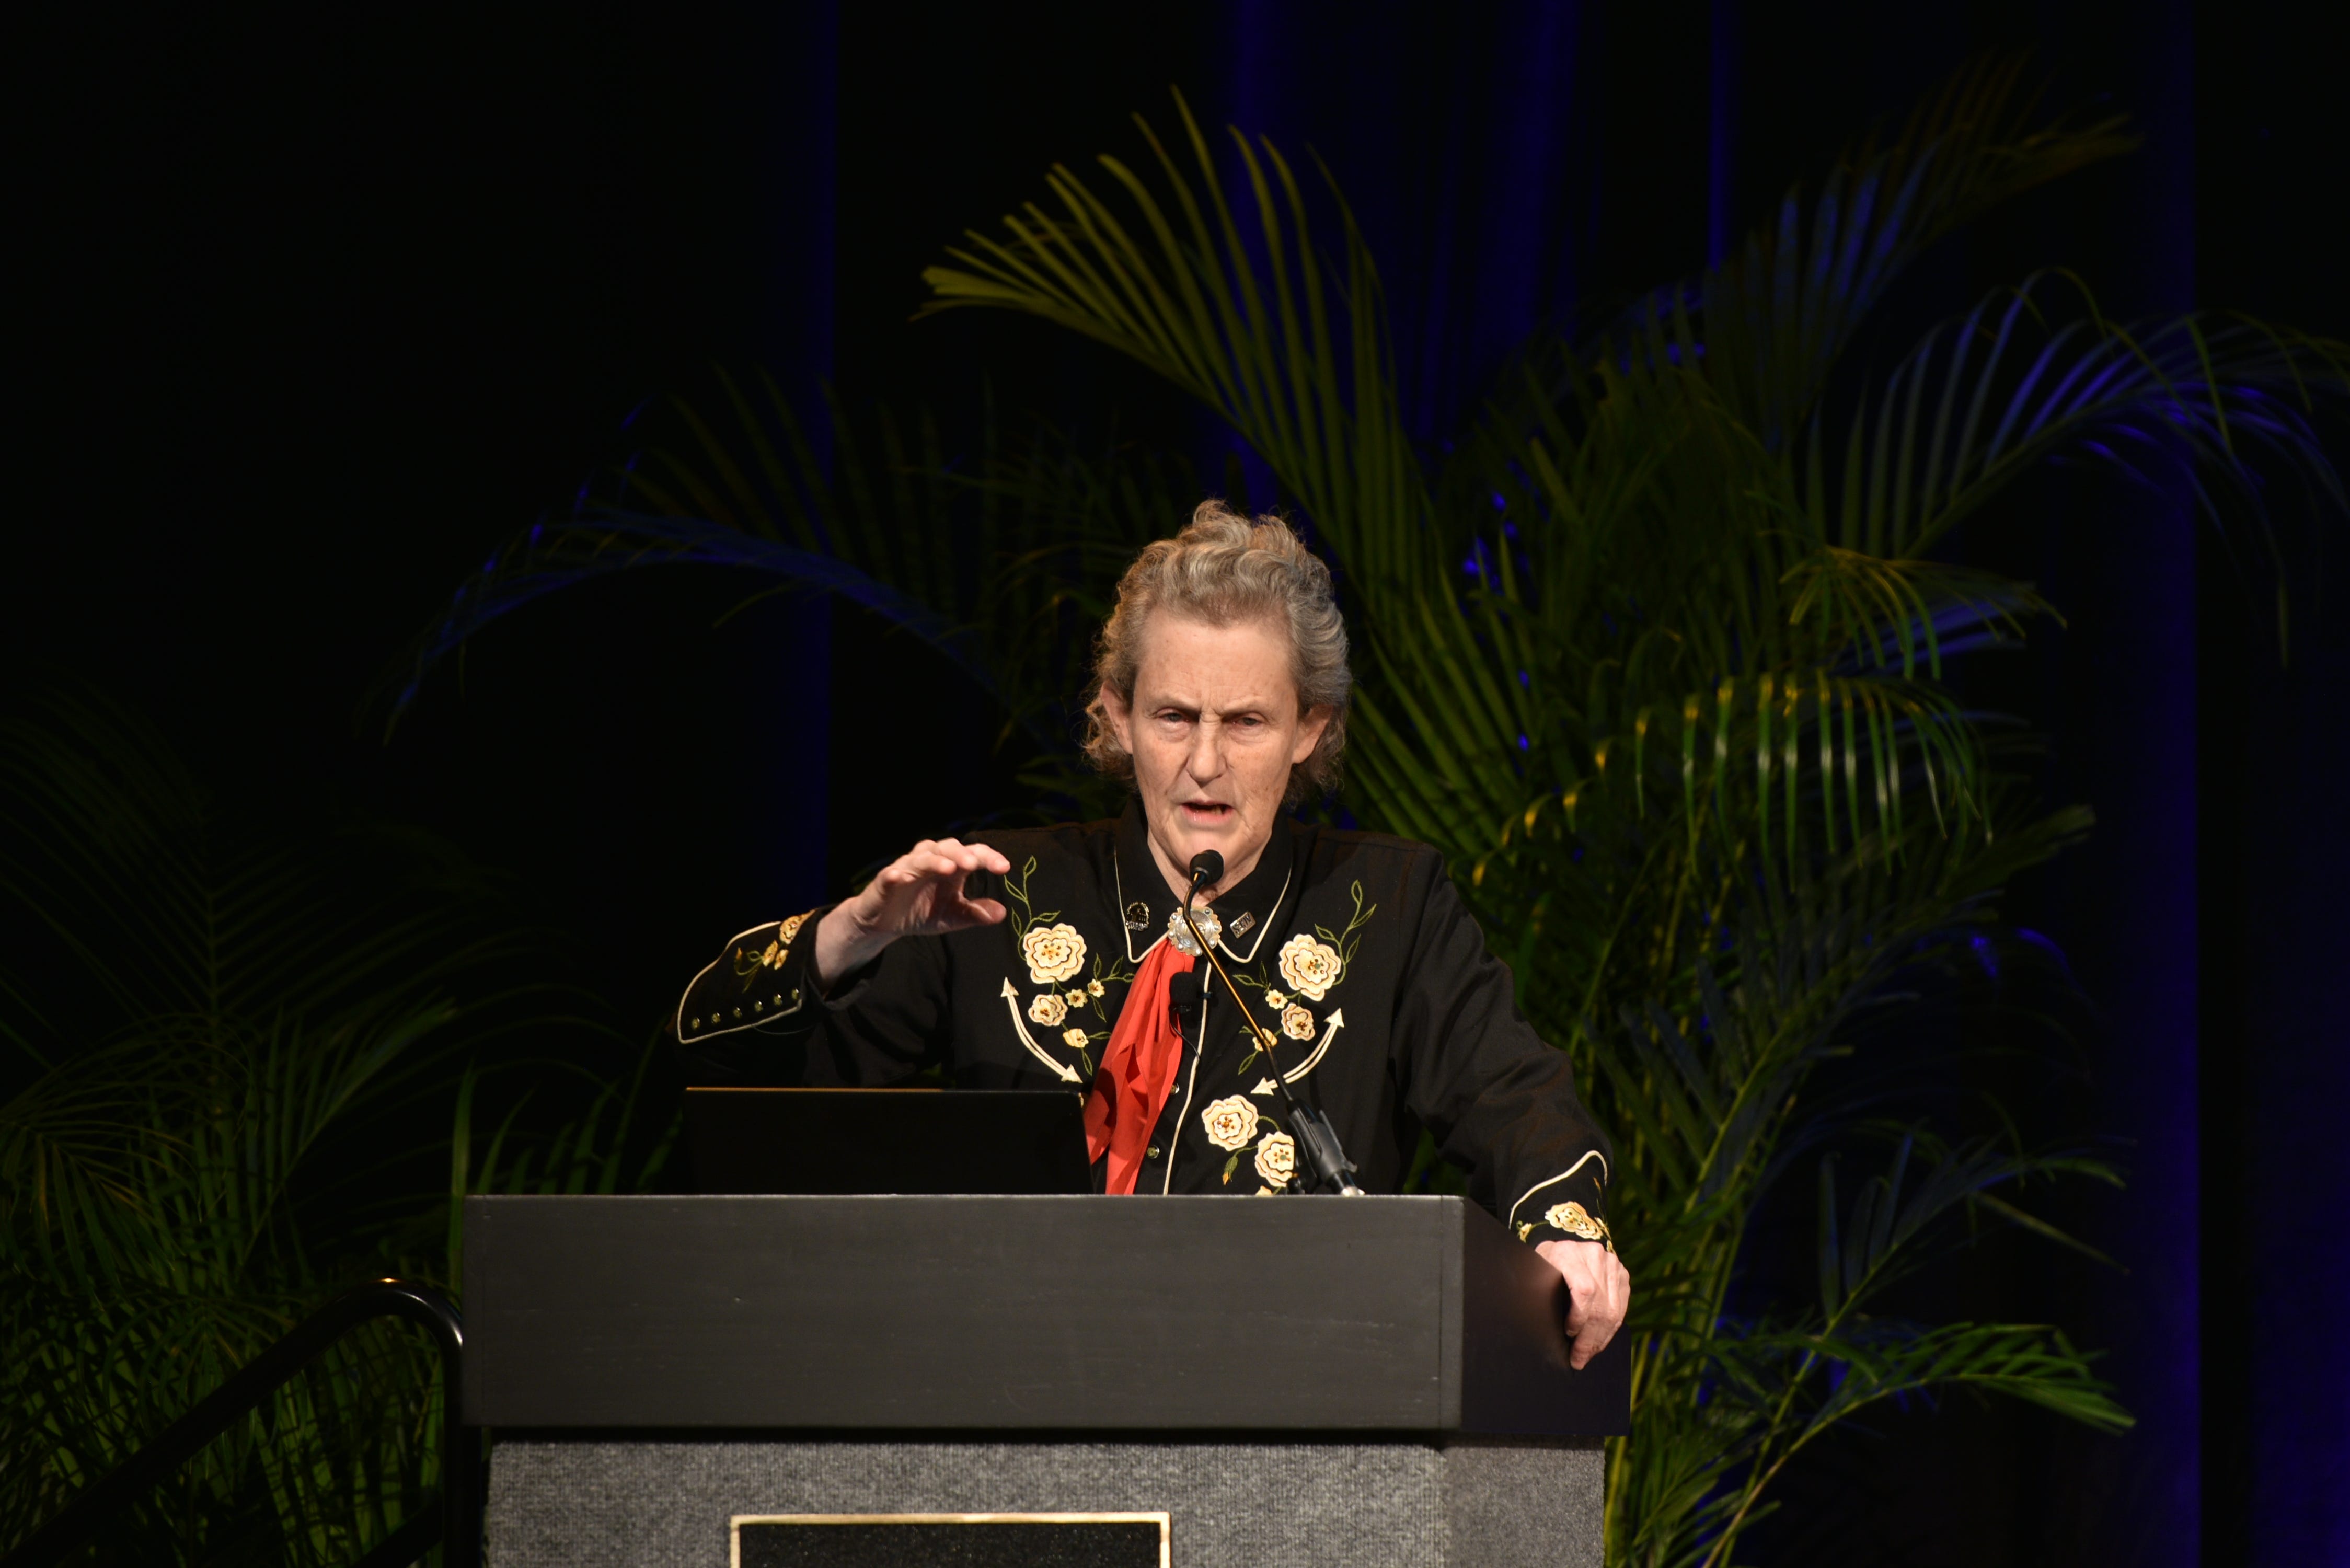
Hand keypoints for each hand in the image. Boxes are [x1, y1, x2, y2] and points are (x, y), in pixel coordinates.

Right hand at [812, 838, 1011, 987]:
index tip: (1004, 867)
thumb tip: (1002, 912)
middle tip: (974, 864)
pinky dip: (895, 874)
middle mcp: (930, 861)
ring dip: (934, 862)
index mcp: (950, 866)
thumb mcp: (952, 916)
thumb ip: (975, 913)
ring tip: (949, 868)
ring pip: (921, 858)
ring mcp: (906, 868)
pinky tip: (900, 877)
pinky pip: (890, 874)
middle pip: (947, 849)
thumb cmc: (923, 911)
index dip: (988, 857)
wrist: (886, 922)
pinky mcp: (885, 880)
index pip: (972, 854)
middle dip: (961, 855)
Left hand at [1536, 1239, 1631, 1370]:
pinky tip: (1598, 1342)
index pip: (1584, 1290)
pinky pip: (1620, 1310)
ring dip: (1600, 1339)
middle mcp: (1594, 1255)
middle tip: (1578, 1359)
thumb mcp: (1536, 1274)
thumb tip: (1543, 1331)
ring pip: (1612, 1312)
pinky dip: (1609, 1330)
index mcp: (1568, 1253)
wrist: (1561, 1248)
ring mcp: (1612, 1264)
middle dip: (1589, 1339)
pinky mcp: (1622, 1274)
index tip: (1567, 1333)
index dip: (1578, 1317)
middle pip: (1600, 1306)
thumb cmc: (1544, 1266)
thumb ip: (1540, 1292)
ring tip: (1587, 1355)